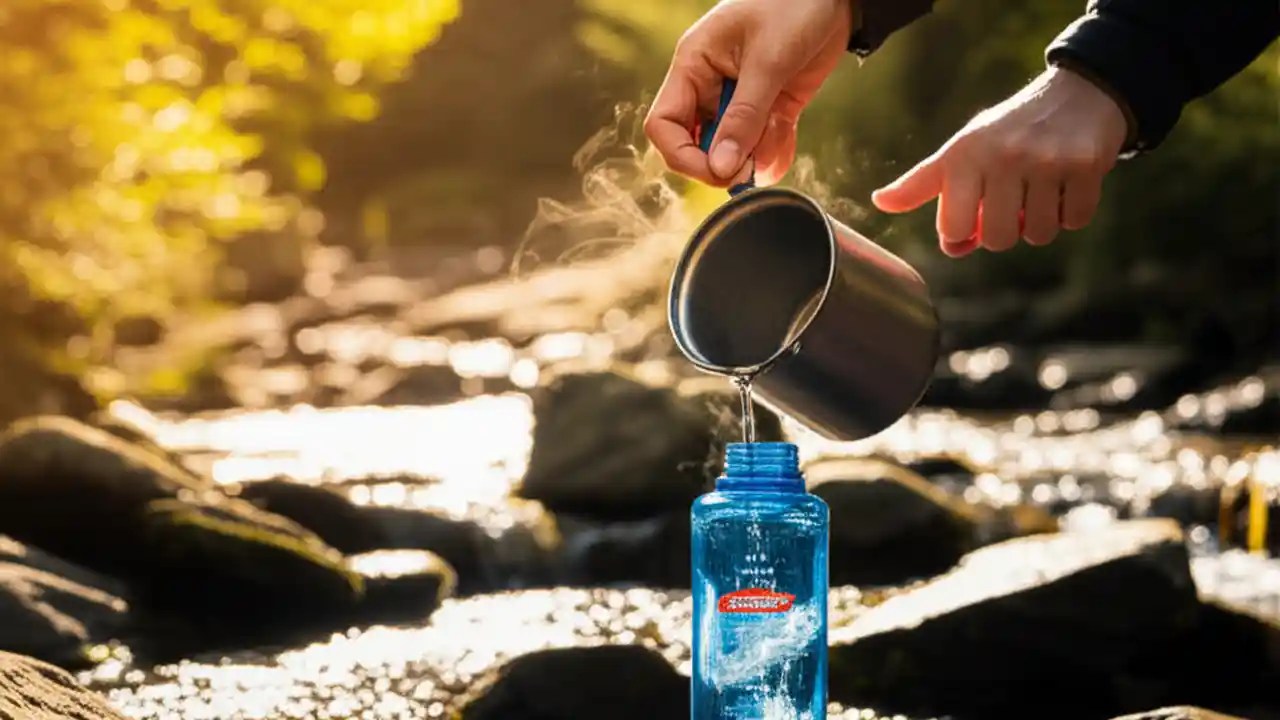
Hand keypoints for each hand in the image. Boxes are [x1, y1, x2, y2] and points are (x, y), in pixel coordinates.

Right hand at [644, 0, 853, 185]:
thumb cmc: (794, 6)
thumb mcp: (767, 61)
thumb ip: (744, 117)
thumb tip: (721, 168)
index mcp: (694, 65)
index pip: (664, 124)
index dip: (682, 155)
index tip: (716, 171)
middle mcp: (709, 85)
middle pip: (696, 143)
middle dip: (722, 162)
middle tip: (749, 168)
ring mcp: (739, 98)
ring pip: (731, 149)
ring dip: (752, 157)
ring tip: (776, 139)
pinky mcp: (769, 106)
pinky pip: (761, 143)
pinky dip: (772, 152)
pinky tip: (786, 141)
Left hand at [872, 67, 1129, 256]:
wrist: (1076, 95)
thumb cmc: (1007, 135)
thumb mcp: (959, 152)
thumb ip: (919, 184)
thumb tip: (880, 202)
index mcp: (964, 155)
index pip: (952, 229)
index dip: (962, 234)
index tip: (971, 215)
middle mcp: (1002, 155)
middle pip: (997, 240)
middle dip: (1005, 231)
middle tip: (1011, 203)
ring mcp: (1046, 160)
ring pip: (1038, 235)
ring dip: (1040, 223)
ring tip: (1039, 192)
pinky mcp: (1085, 164)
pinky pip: (1074, 221)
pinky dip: (1071, 213)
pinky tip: (1065, 186)